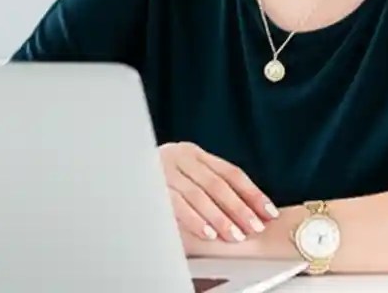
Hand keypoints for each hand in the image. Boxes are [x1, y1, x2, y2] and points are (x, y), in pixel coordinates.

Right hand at [159, 141, 279, 243]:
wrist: (119, 164)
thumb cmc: (161, 177)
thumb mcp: (187, 174)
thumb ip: (211, 184)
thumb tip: (251, 207)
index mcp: (194, 152)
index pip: (230, 172)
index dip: (252, 193)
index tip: (269, 212)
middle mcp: (179, 156)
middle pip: (217, 184)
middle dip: (239, 208)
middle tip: (253, 226)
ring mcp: (164, 170)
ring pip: (198, 195)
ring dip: (220, 217)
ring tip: (235, 234)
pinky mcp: (151, 186)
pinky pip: (177, 205)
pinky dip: (195, 220)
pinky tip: (209, 232)